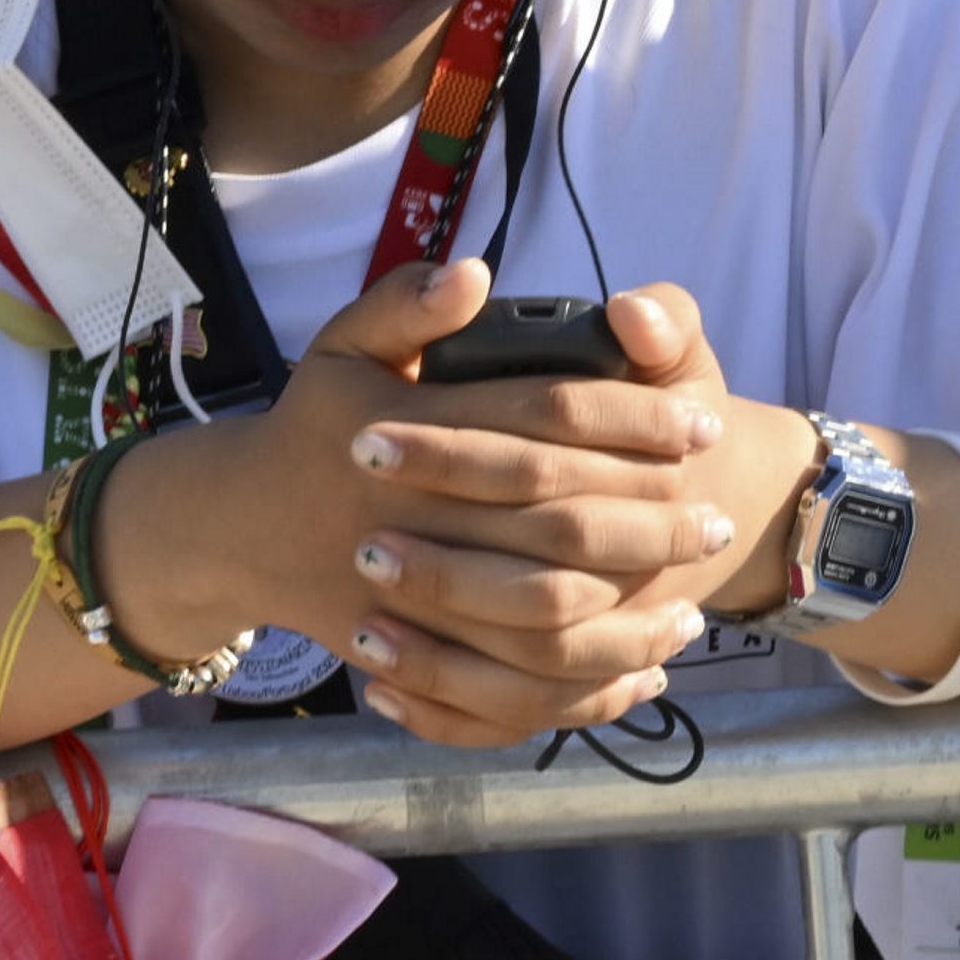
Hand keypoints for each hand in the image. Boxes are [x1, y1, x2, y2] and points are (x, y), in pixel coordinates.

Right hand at [101, 262, 730, 748]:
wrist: (240, 530)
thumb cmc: (312, 430)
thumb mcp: (339, 349)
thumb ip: (402, 305)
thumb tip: (477, 273)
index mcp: (405, 432)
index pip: (546, 415)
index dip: (636, 417)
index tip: (701, 421)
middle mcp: (410, 517)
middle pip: (563, 522)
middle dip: (656, 518)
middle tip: (719, 514)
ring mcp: (409, 598)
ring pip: (549, 614)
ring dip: (637, 602)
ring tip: (696, 588)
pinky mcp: (413, 659)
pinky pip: (518, 687)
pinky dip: (592, 682)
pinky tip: (648, 662)